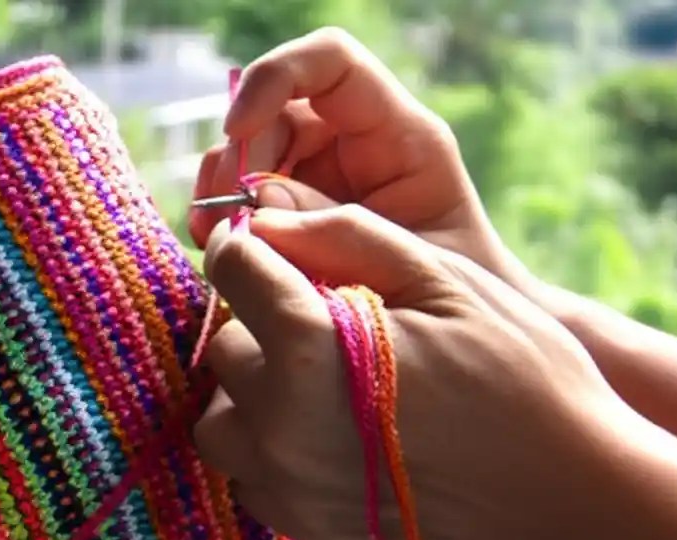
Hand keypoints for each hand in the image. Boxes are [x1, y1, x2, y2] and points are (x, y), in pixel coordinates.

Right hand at [190, 27, 537, 300]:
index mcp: (399, 135)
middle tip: (222, 212)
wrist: (467, 338)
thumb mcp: (406, 257)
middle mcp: (356, 143)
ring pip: (251, 152)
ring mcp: (323, 175)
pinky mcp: (297, 213)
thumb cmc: (459, 294)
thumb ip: (340, 226)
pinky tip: (213, 248)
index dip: (275, 79)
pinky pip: (246, 197)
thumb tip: (257, 205)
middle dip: (238, 153)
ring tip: (209, 237)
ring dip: (220, 187)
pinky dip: (222, 217)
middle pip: (276, 109)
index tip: (237, 131)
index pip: (331, 64)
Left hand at [193, 201, 631, 539]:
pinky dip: (269, 446)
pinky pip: (247, 473)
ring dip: (254, 388)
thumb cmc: (519, 373)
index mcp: (312, 348)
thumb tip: (265, 220)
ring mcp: (289, 485)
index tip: (272, 244)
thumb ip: (344, 238)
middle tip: (327, 317)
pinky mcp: (304, 526)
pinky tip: (328, 430)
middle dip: (262, 320)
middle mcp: (282, 424)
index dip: (249, 244)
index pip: (232, 269)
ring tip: (319, 378)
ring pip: (221, 416)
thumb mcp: (444, 279)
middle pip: (224, 345)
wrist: (567, 492)